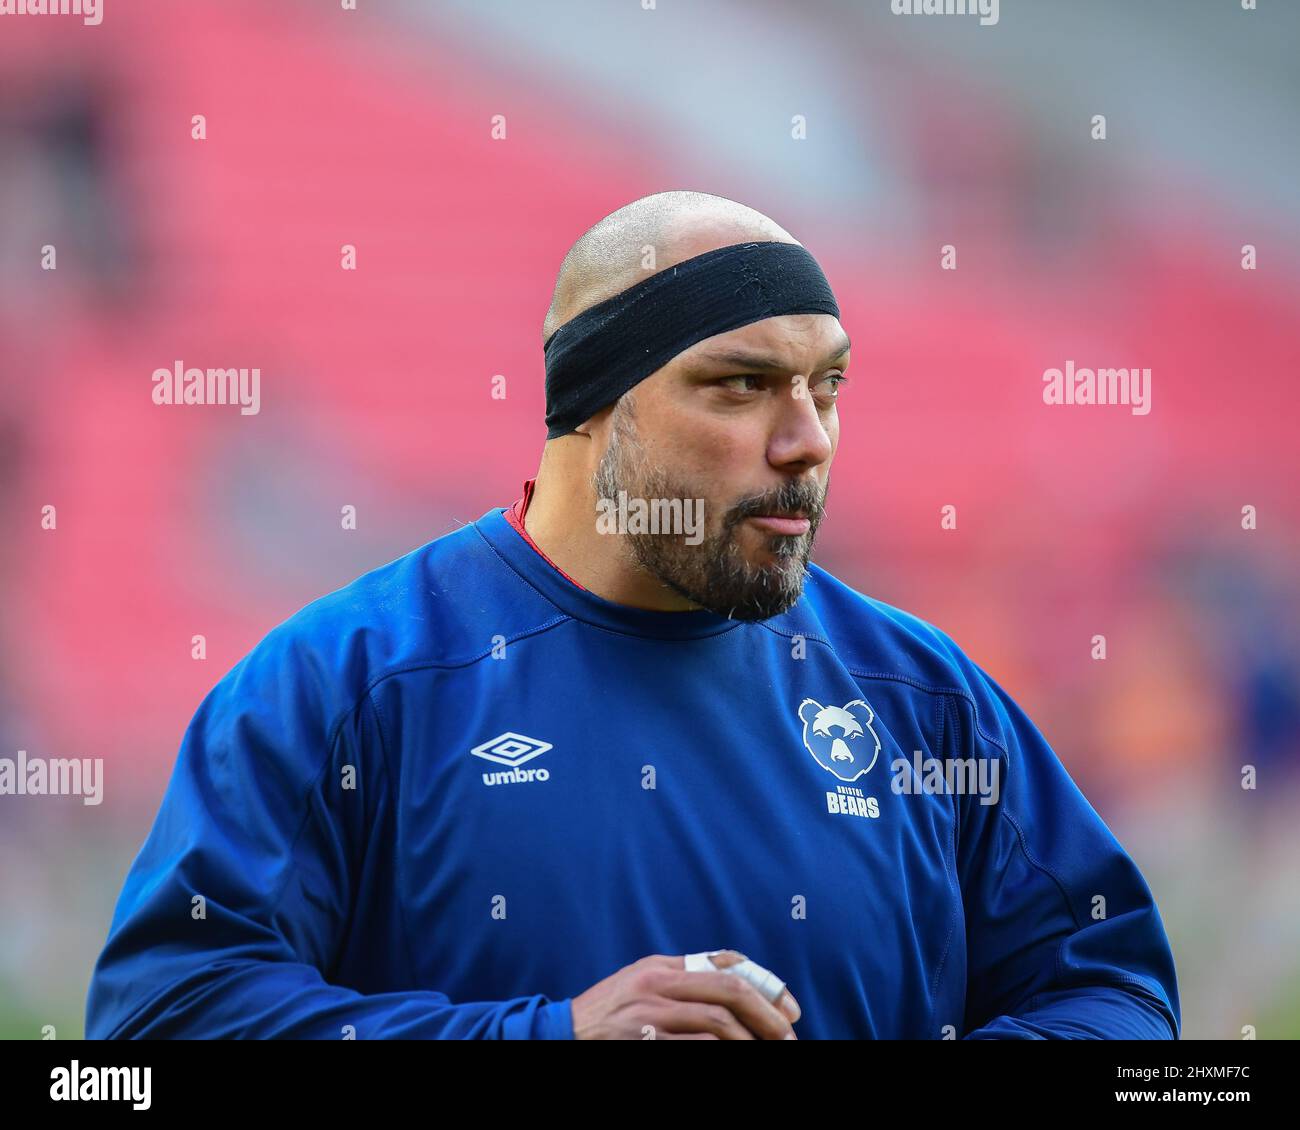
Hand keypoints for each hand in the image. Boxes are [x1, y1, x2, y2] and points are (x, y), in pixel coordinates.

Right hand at [570, 950, 800, 1038]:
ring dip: (750, 1042)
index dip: (765, 988)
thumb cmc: (607, 1011)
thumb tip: (734, 971)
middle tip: (790, 1039)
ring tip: (769, 1053)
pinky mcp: (643, 1043)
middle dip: (768, 1016)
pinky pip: (695, 1049)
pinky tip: (735, 1058)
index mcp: (662, 967)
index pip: (726, 967)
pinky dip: (721, 1054)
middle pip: (728, 993)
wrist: (562, 1034)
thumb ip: (683, 973)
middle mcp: (658, 985)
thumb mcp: (643, 979)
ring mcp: (649, 1016)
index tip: (791, 1012)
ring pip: (717, 1024)